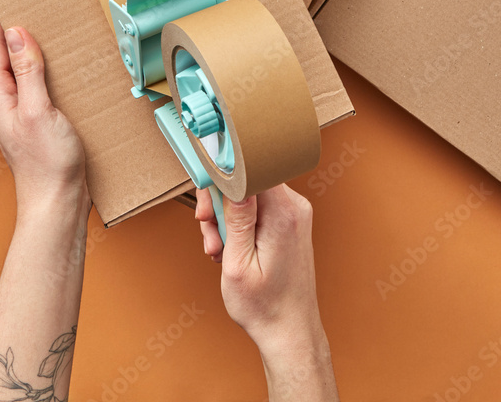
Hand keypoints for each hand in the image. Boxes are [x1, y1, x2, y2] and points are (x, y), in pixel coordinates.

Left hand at [0, 7, 88, 218]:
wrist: (59, 203)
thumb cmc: (46, 164)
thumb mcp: (37, 110)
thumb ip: (27, 71)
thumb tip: (16, 33)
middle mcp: (6, 101)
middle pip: (5, 55)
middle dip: (12, 27)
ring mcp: (22, 110)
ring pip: (23, 68)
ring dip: (31, 46)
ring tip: (43, 22)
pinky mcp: (40, 118)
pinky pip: (38, 83)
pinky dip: (46, 66)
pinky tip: (62, 62)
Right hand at [196, 185, 338, 399]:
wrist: (290, 333)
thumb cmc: (264, 306)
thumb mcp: (238, 263)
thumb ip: (236, 217)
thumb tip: (231, 177)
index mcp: (283, 213)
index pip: (248, 169)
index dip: (221, 180)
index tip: (206, 206)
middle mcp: (294, 206)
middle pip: (245, 180)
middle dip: (219, 204)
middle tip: (209, 232)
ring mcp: (294, 214)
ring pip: (247, 196)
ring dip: (226, 220)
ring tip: (219, 250)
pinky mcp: (289, 222)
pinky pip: (256, 209)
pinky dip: (239, 226)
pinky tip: (231, 250)